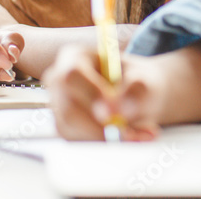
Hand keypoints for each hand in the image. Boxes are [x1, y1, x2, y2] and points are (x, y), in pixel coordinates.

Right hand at [44, 44, 165, 141]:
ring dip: (108, 138)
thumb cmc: (138, 80)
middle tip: (134, 135)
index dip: (91, 95)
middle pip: (68, 109)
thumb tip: (120, 112)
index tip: (114, 114)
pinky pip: (79, 142)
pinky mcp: (63, 127)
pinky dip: (106, 143)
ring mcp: (57, 105)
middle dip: (102, 127)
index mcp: (74, 57)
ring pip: (73, 130)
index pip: (72, 76)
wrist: (139, 94)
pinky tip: (129, 136)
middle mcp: (58, 80)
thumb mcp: (143, 79)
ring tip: (142, 133)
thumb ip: (134, 92)